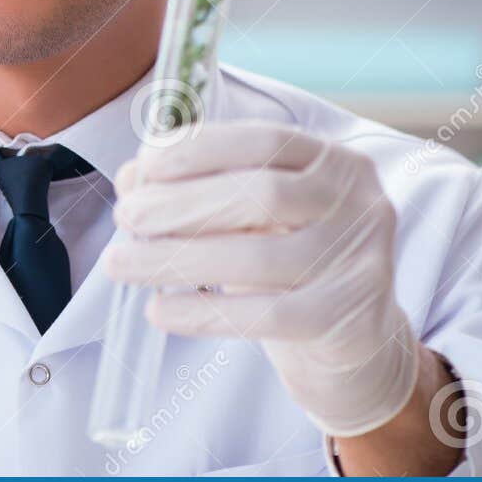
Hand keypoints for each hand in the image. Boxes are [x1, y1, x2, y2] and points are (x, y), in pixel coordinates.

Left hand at [105, 119, 418, 436]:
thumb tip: (132, 178)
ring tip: (120, 263)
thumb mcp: (248, 216)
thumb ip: (197, 188)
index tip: (145, 165)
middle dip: (180, 204)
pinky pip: (265, 316)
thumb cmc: (288, 261)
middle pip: (261, 195)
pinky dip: (202, 313)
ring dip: (176, 258)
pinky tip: (157, 310)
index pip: (267, 141)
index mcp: (335, 163)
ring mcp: (361, 263)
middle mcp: (359, 205)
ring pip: (259, 257)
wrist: (355, 340)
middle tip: (127, 216)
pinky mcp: (351, 320)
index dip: (201, 149)